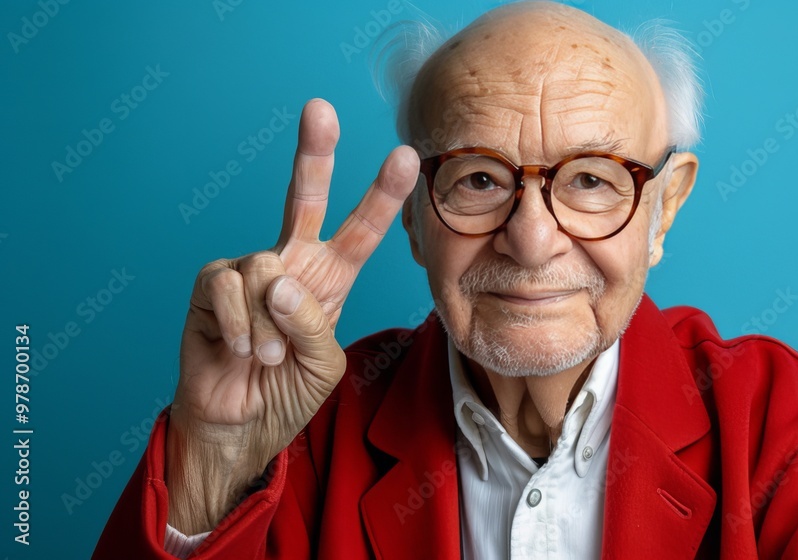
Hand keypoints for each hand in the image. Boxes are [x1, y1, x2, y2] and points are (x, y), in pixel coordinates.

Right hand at [167, 99, 418, 533]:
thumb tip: (279, 280)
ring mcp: (250, 268)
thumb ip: (313, 323)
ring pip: (268, 270)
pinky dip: (242, 326)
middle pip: (305, 198)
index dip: (383, 197)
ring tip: (266, 356)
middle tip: (320, 108)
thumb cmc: (287, 390)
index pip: (361, 231)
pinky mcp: (213, 282)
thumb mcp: (323, 363)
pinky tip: (240, 350)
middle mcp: (292, 263)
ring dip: (272, 325)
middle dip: (313, 153)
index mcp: (330, 279)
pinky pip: (233, 287)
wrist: (238, 425)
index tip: (406, 157)